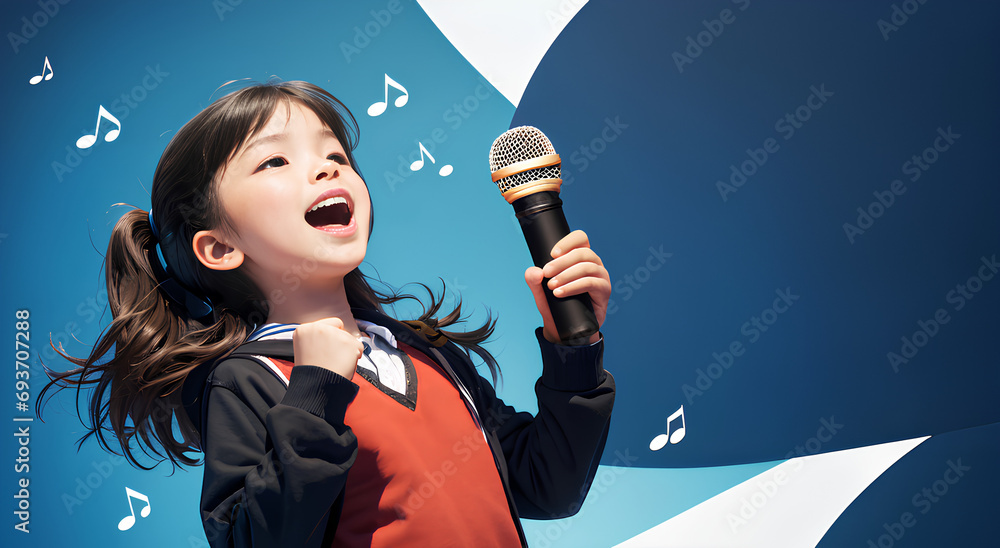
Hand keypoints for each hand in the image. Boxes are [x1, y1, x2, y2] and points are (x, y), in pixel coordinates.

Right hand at [292, 317, 363, 380]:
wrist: (317, 386)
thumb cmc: (311, 374)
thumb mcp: (305, 350)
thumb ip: (316, 339)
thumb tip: (330, 336)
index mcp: (304, 330)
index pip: (328, 324)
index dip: (331, 337)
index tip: (328, 347)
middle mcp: (319, 328)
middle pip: (340, 330)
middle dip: (339, 343)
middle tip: (331, 358)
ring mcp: (334, 334)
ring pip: (349, 338)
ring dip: (346, 350)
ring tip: (335, 363)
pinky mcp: (348, 342)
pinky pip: (358, 347)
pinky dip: (355, 356)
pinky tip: (344, 364)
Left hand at [524, 230, 610, 344]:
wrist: (565, 329)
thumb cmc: (556, 305)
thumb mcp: (541, 291)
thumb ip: (534, 280)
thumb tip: (534, 271)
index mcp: (581, 257)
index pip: (580, 238)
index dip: (568, 242)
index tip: (552, 253)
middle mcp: (594, 263)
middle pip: (582, 253)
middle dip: (562, 262)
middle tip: (546, 273)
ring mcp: (601, 276)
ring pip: (587, 267)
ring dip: (567, 275)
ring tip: (552, 286)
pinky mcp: (604, 290)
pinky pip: (591, 283)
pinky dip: (574, 286)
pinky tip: (560, 292)